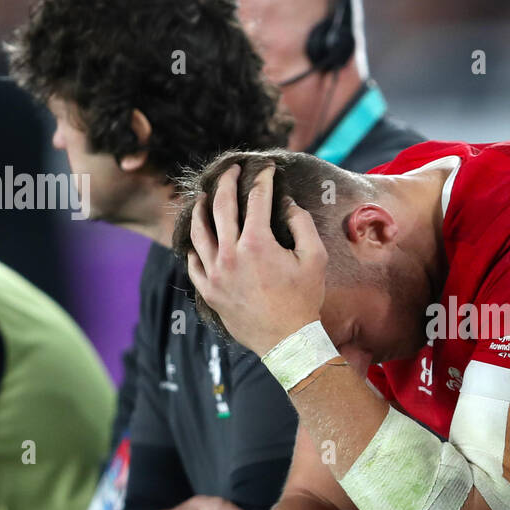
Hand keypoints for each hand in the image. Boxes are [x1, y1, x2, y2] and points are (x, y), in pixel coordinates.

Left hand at [185, 162, 326, 354]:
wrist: (287, 340)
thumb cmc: (304, 300)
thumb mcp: (315, 258)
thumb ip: (302, 225)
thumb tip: (288, 204)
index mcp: (257, 243)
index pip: (257, 199)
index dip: (263, 180)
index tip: (267, 169)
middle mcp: (230, 254)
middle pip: (221, 206)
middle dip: (227, 181)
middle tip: (232, 170)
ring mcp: (214, 273)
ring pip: (198, 231)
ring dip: (201, 209)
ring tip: (204, 197)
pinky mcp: (208, 290)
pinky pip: (193, 262)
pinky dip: (194, 246)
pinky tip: (198, 238)